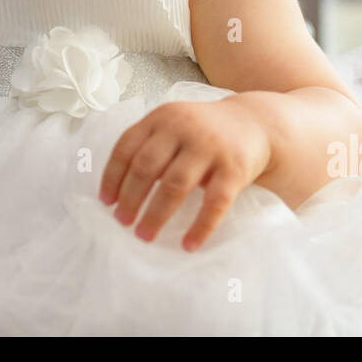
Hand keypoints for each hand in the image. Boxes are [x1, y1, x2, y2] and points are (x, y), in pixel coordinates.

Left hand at [98, 96, 272, 251]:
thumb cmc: (204, 132)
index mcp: (162, 117)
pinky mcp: (234, 167)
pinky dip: (200, 227)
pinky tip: (189, 244)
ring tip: (144, 235)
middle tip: (122, 222)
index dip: (112, 177)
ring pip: (175, 185)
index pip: (126, 147)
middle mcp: (183, 127)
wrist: (255, 123)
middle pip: (146, 167)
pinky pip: (214, 203)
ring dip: (156, 215)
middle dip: (130, 199)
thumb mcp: (174, 125)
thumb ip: (150, 145)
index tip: (106, 202)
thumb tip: (117, 192)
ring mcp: (210, 147)